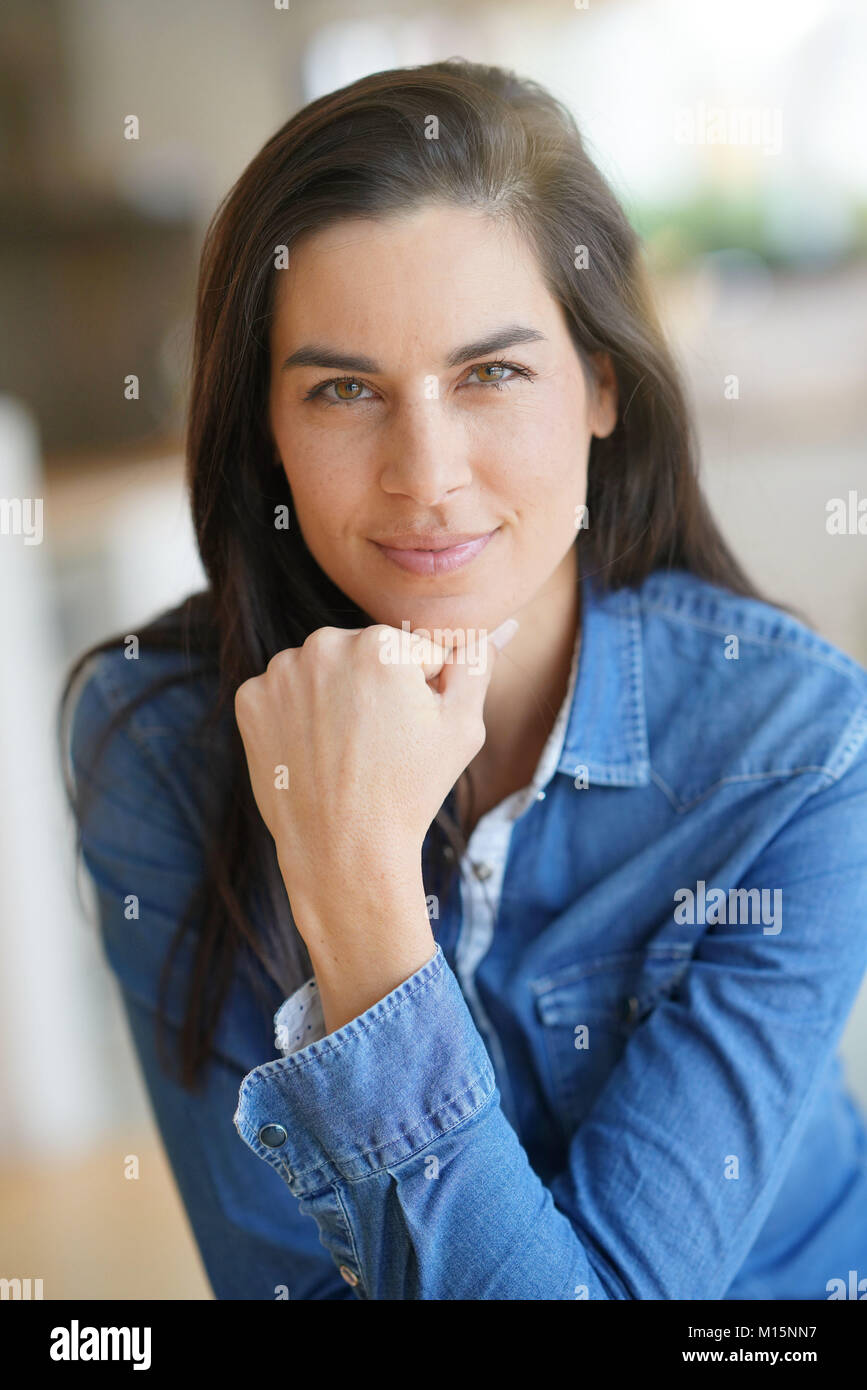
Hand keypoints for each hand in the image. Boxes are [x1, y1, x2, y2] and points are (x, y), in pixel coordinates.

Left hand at [234, 619, 518, 936]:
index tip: (408, 732)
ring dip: (335, 696)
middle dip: (376, 687)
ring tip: (345, 749)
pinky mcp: (250, 700)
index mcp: (381, 643)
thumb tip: (492, 628)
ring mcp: (280, 672)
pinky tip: (312, 751)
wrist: (344, 850)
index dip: (421, 693)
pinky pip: (284, 693)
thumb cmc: (410, 791)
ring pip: (323, 670)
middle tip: (378, 744)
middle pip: (365, 653)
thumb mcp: (463, 727)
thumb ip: (476, 665)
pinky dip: (297, 716)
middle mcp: (324, 644)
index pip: (414, 651)